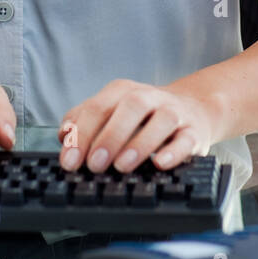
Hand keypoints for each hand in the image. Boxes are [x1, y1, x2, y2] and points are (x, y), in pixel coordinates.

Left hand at [56, 79, 215, 172]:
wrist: (193, 109)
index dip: (81, 134)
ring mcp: (173, 113)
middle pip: (129, 107)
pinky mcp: (193, 132)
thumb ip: (84, 120)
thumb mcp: (112, 111)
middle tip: (94, 165)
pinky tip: (159, 163)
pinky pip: (186, 139)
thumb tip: (63, 135)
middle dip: (109, 136)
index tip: (69, 162)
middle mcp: (149, 97)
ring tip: (122, 166)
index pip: (97, 107)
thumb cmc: (142, 116)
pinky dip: (173, 152)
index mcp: (122, 92)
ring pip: (160, 120)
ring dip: (140, 143)